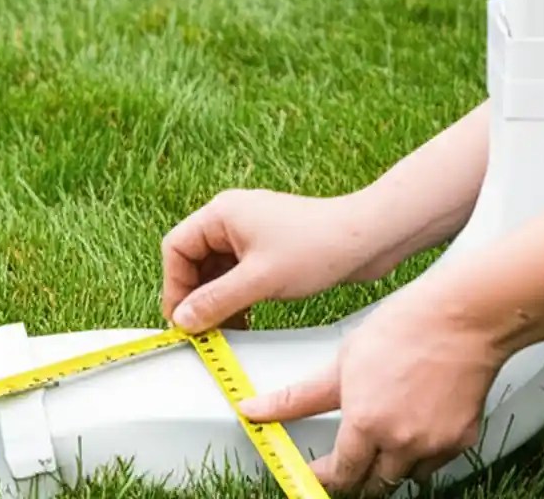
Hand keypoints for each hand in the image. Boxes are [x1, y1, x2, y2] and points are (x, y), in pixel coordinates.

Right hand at [161, 188, 401, 332]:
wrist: (369, 239)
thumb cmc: (318, 247)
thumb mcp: (259, 281)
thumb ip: (215, 301)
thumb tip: (184, 320)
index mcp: (222, 214)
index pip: (177, 249)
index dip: (174, 286)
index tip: (182, 319)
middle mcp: (232, 219)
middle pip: (193, 260)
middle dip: (196, 296)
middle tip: (200, 329)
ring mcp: (250, 233)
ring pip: (216, 270)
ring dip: (217, 300)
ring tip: (224, 329)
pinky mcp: (268, 248)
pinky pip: (237, 274)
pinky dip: (235, 296)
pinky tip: (243, 318)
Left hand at [237, 287, 507, 495]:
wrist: (462, 316)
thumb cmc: (406, 328)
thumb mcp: (340, 362)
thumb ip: (297, 397)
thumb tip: (254, 410)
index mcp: (366, 424)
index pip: (340, 475)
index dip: (323, 478)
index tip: (314, 474)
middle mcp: (400, 442)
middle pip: (372, 484)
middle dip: (356, 475)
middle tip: (347, 456)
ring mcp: (433, 444)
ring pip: (403, 475)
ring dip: (388, 464)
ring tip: (382, 433)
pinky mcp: (462, 440)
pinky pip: (433, 462)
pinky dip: (420, 452)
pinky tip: (413, 424)